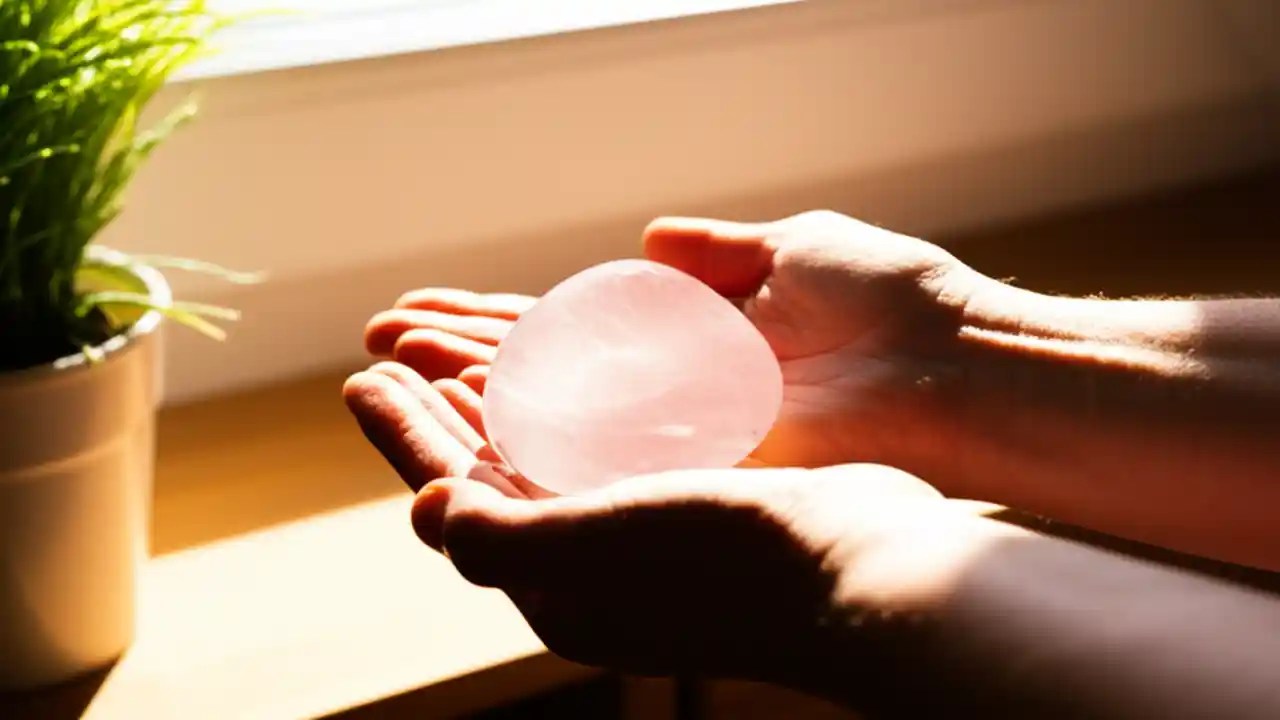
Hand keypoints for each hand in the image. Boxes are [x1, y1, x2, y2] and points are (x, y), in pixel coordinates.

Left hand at [342, 362, 971, 686]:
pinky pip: (600, 453)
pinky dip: (564, 413)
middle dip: (433, 417)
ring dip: (491, 410)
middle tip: (387, 355)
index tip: (359, 376)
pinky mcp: (689, 510)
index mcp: (557, 583)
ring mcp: (641, 541)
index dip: (402, 436)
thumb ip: (507, 532)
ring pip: (540, 462)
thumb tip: (427, 510)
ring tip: (453, 362)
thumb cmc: (735, 559)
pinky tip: (562, 378)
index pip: (455, 497)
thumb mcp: (604, 545)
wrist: (866, 574)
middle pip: (488, 477)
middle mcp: (591, 567)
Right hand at [365, 211, 985, 476]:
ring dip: (462, 386)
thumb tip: (648, 238)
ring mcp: (669, 428)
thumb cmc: (889, 301)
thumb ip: (719, 250)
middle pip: (537, 373)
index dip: (491, 320)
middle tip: (378, 340)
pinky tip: (451, 402)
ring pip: (542, 409)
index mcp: (686, 338)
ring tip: (386, 365)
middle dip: (456, 355)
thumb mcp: (792, 249)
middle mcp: (664, 390)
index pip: (564, 329)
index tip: (425, 310)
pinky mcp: (684, 455)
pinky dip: (514, 419)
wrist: (951, 360)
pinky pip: (581, 440)